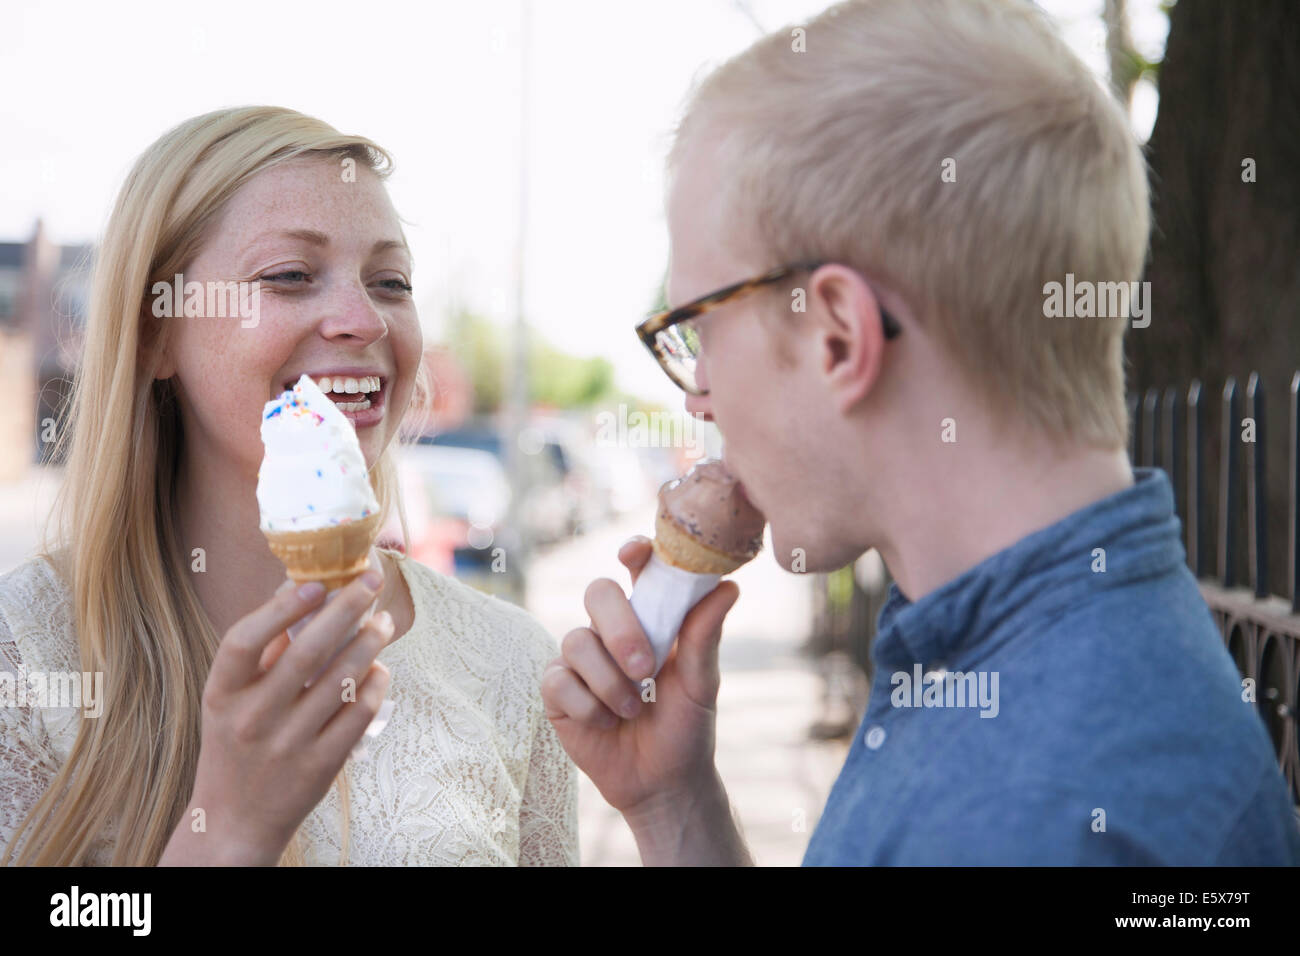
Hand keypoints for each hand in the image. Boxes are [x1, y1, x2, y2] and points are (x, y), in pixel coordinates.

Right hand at [164, 573, 393, 864]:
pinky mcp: (320, 767)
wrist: (234, 819)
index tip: (316, 584)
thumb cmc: (235, 741)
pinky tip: (380, 668)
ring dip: (371, 642)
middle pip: (305, 653)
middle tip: (371, 581)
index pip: (243, 641)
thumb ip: (260, 652)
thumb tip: (299, 589)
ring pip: (342, 680)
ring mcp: (287, 745)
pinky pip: (359, 714)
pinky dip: (376, 684)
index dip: (279, 609)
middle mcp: (251, 719)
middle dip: (346, 610)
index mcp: (221, 695)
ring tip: (383, 622)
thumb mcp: (228, 698)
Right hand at [541, 536, 738, 814]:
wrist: (663, 783)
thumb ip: (704, 635)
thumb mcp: (700, 682)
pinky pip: (558, 680)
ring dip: (610, 682)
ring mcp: (580, 659)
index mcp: (649, 617)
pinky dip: (589, 707)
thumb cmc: (686, 726)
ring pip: (575, 640)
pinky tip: (607, 724)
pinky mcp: (558, 691)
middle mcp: (610, 630)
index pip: (636, 570)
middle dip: (620, 630)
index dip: (633, 552)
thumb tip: (728, 586)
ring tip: (635, 710)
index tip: (634, 553)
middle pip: (598, 593)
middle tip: (645, 669)